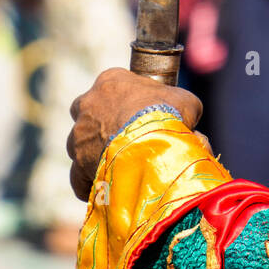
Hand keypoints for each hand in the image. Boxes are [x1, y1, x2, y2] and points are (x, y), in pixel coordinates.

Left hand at [67, 67, 202, 201]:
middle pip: (90, 111)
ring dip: (94, 152)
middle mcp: (88, 103)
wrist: (150, 146)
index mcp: (111, 80)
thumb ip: (183, 111)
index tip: (140, 113)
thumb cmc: (168, 115)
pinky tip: (106, 187)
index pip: (113, 85)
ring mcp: (79, 134)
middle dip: (102, 123)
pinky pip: (78, 175)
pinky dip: (90, 182)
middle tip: (124, 139)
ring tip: (119, 167)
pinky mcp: (77, 163)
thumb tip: (192, 129)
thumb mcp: (186, 103)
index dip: (127, 100)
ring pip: (81, 143)